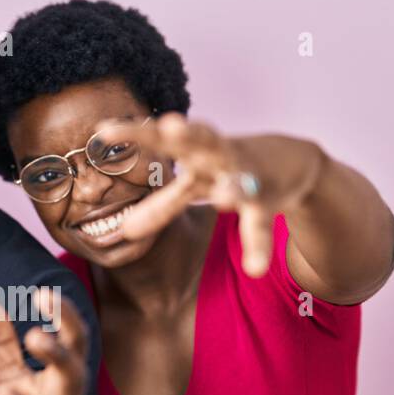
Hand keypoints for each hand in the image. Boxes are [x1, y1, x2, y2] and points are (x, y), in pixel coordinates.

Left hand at [97, 114, 324, 276]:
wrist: (291, 160)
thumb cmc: (228, 170)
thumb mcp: (194, 185)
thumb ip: (162, 205)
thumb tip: (124, 231)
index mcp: (194, 150)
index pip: (158, 138)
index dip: (132, 133)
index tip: (102, 130)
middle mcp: (218, 155)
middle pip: (198, 141)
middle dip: (182, 135)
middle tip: (168, 126)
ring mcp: (246, 174)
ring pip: (238, 179)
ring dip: (232, 187)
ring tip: (223, 198)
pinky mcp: (267, 198)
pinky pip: (260, 224)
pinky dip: (258, 245)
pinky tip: (255, 268)